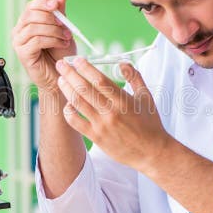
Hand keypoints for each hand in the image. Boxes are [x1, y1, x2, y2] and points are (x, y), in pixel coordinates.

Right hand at [12, 0, 76, 92]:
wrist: (60, 75)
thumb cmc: (60, 55)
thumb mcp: (63, 30)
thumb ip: (60, 14)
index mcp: (28, 22)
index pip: (31, 6)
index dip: (43, 3)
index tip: (56, 5)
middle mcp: (20, 31)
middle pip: (30, 15)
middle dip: (50, 18)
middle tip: (64, 25)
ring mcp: (19, 42)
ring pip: (34, 27)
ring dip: (54, 31)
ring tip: (66, 37)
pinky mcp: (22, 53)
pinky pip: (37, 41)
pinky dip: (52, 40)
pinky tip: (62, 44)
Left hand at [55, 57, 170, 172]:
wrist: (152, 152)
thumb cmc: (150, 123)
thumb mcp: (146, 97)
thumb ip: (135, 77)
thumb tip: (122, 63)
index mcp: (123, 100)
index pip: (100, 80)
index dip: (86, 68)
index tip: (77, 59)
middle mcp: (111, 112)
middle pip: (85, 89)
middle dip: (70, 74)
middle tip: (60, 64)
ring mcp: (102, 125)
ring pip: (78, 103)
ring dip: (67, 89)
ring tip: (61, 80)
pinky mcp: (96, 137)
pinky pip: (76, 123)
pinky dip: (68, 112)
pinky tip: (68, 104)